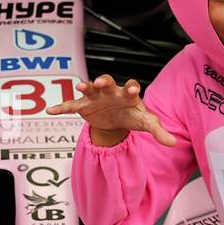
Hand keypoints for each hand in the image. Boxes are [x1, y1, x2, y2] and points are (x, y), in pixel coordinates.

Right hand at [45, 74, 176, 147]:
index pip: (130, 87)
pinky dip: (61, 107)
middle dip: (104, 81)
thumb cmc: (132, 116)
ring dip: (85, 86)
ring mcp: (96, 97)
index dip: (130, 88)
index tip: (131, 91)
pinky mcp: (84, 106)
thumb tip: (173, 143)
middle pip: (107, 81)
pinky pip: (71, 105)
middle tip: (101, 83)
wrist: (116, 119)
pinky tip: (50, 111)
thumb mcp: (145, 123)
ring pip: (89, 88)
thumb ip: (158, 131)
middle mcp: (111, 91)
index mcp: (127, 94)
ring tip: (81, 87)